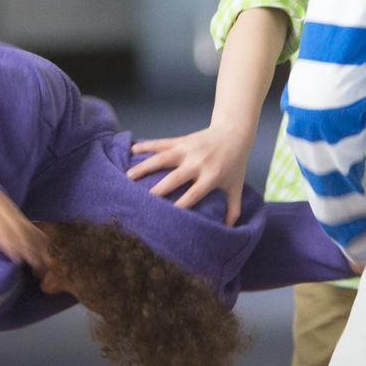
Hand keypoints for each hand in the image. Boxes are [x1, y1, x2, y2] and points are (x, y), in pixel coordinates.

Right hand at [127, 125, 255, 224]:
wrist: (234, 133)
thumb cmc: (234, 165)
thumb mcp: (236, 187)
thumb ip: (233, 210)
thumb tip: (228, 231)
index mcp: (212, 176)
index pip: (194, 193)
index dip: (180, 205)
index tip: (166, 216)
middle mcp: (198, 163)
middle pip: (175, 178)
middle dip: (158, 189)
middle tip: (142, 200)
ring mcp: (188, 150)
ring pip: (163, 158)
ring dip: (145, 166)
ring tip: (129, 176)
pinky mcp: (181, 141)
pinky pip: (161, 143)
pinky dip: (146, 146)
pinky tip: (132, 150)